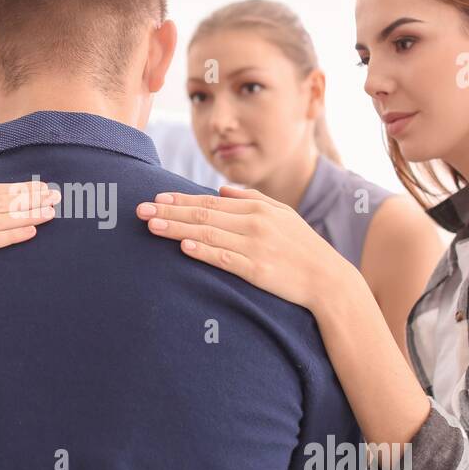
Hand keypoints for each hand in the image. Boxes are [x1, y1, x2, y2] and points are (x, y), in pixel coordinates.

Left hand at [135, 185, 352, 309]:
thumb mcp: (283, 215)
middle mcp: (254, 223)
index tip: (155, 198)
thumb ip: (252, 199)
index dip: (180, 200)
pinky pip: (224, 259)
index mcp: (257, 209)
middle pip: (203, 214)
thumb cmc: (303, 248)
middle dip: (169, 211)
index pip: (210, 202)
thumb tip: (221, 190)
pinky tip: (184, 247)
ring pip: (207, 234)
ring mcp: (255, 246)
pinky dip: (203, 251)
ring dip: (177, 229)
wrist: (329, 279)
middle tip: (139, 209)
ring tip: (151, 225)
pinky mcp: (257, 269)